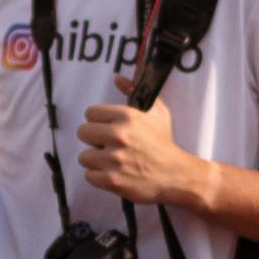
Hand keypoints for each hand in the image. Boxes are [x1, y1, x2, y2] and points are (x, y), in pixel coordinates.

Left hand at [74, 101, 209, 212]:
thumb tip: (116, 78)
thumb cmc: (164, 142)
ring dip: (96, 160)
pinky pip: (89, 175)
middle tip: (108, 146)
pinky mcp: (112, 180)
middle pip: (83, 132)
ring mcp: (114, 159)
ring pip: (84, 156)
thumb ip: (134, 91)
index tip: (108, 129)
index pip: (90, 113)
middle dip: (94, 140)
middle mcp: (119, 135)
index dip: (99, 122)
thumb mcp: (156, 112)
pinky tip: (113, 174)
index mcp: (127, 116)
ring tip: (112, 162)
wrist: (176, 175)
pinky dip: (99, 177)